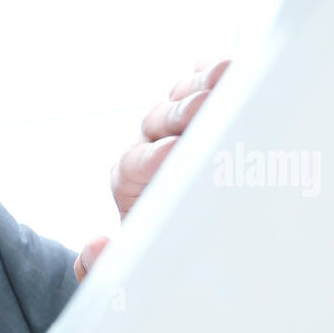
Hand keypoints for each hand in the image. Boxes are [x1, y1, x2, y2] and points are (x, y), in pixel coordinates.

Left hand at [74, 58, 230, 281]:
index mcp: (133, 181)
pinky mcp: (218, 101)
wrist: (211, 238)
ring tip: (225, 75)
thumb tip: (95, 245)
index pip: (132, 166)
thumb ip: (108, 266)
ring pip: (186, 94)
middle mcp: (156, 143)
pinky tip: (238, 66)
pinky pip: (214, 79)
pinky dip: (225, 72)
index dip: (150, 159)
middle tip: (201, 108)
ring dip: (204, 84)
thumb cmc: (175, 247)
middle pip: (161, 121)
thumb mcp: (141, 264)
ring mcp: (186, 118)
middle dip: (181, 113)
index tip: (171, 155)